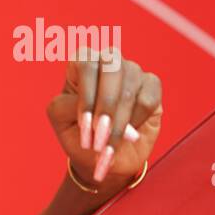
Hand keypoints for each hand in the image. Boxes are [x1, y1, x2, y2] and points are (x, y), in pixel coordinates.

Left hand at [47, 47, 163, 189]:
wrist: (100, 153)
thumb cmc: (76, 132)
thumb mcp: (62, 119)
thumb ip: (72, 106)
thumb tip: (102, 113)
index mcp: (81, 63)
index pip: (86, 65)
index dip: (87, 96)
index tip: (85, 125)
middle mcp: (108, 61)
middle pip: (112, 68)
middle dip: (106, 106)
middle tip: (100, 136)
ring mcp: (132, 71)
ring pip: (129, 90)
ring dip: (119, 123)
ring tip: (108, 146)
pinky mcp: (151, 85)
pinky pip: (147, 101)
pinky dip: (135, 122)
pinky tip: (127, 135)